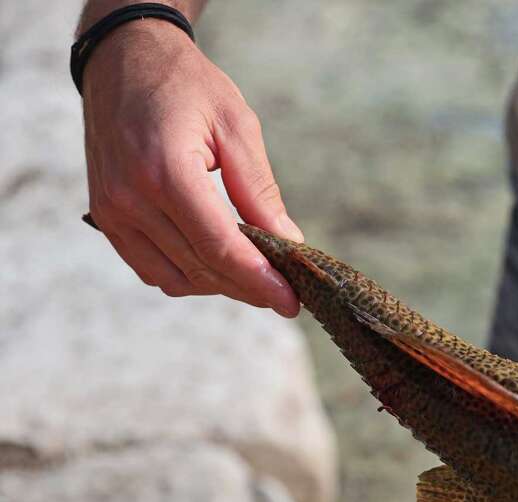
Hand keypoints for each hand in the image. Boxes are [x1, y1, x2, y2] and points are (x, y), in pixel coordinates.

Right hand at [81, 20, 301, 314]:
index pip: (219, 246)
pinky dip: (187, 276)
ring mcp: (111, 211)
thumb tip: (287, 243)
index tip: (291, 303)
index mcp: (164, 170)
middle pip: (200, 267)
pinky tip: (217, 265)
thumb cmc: (185, 85)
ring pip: (175, 278)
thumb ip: (259, 189)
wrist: (123, 61)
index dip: (259, 280)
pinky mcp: (105, 216)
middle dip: (248, 287)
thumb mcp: (236, 124)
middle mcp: (130, 197)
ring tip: (255, 277)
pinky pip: (150, 269)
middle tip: (286, 293)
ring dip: (219, 286)